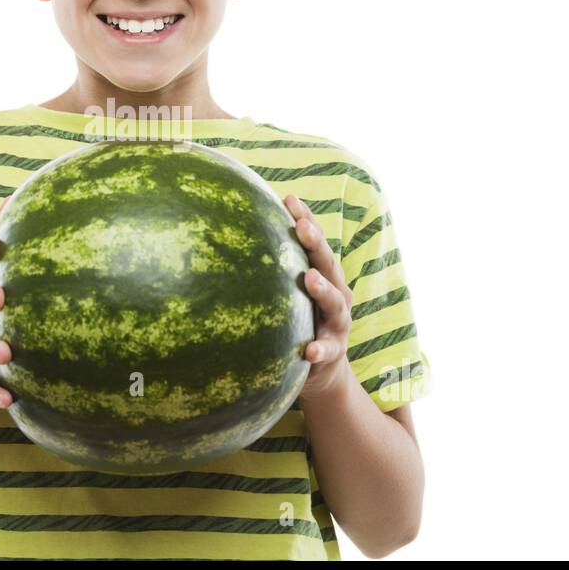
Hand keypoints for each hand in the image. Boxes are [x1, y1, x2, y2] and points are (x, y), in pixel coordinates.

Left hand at [285, 194, 354, 401]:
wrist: (323, 371)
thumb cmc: (300, 322)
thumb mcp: (290, 294)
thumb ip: (273, 270)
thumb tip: (231, 234)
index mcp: (324, 276)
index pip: (315, 243)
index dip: (306, 219)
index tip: (289, 198)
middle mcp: (337, 295)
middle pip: (329, 264)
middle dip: (316, 244)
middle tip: (301, 227)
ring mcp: (338, 324)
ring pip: (335, 303)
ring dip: (324, 290)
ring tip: (311, 279)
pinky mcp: (334, 353)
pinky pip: (328, 350)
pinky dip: (320, 349)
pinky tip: (309, 350)